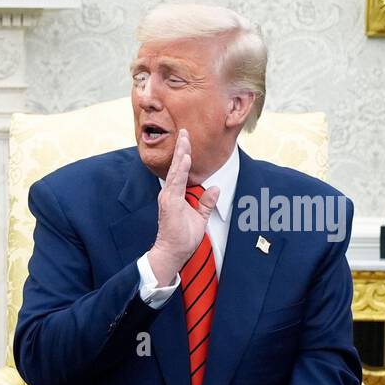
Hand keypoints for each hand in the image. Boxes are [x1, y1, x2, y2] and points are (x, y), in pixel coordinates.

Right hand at [147, 129, 219, 285]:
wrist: (172, 253)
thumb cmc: (182, 239)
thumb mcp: (200, 218)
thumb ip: (205, 203)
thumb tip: (215, 189)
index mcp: (176, 195)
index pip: (180, 171)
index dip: (184, 155)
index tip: (187, 140)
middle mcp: (170, 194)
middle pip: (176, 167)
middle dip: (181, 148)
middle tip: (185, 131)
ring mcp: (169, 198)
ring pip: (175, 171)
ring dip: (181, 154)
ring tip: (185, 138)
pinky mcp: (170, 204)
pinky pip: (176, 183)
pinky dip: (180, 170)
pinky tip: (184, 159)